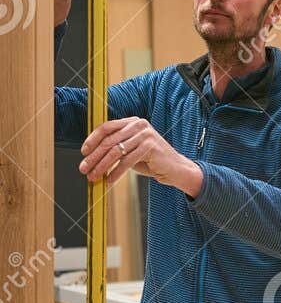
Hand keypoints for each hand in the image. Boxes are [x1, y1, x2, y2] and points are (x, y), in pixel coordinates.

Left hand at [79, 117, 203, 196]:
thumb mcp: (131, 150)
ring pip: (116, 152)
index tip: (83, 152)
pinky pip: (127, 161)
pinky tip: (109, 180)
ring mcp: (145, 134)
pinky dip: (116, 172)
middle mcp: (138, 125)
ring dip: (102, 166)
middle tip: (84, 168)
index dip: (93, 139)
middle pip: (109, 140)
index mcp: (132, 122)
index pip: (107, 127)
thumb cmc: (151, 160)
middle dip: (94, 156)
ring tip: (94, 176)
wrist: (174, 168)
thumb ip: (116, 147)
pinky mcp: (150, 147)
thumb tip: (92, 155)